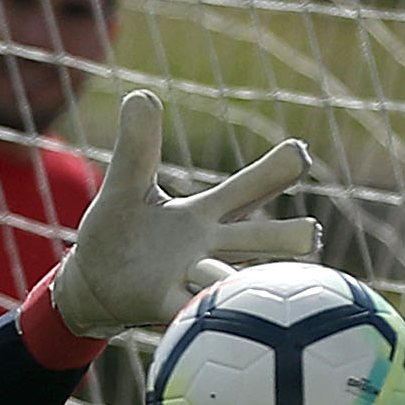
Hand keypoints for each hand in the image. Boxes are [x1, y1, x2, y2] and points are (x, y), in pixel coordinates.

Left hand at [51, 90, 318, 337]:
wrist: (93, 283)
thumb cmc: (119, 231)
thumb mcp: (125, 185)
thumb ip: (136, 147)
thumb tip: (140, 94)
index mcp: (207, 213)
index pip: (251, 187)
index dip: (276, 170)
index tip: (299, 153)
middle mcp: (212, 246)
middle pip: (261, 238)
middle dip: (287, 236)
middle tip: (311, 234)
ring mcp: (194, 279)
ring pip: (234, 278)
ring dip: (245, 278)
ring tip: (262, 282)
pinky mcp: (168, 305)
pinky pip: (194, 308)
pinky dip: (203, 308)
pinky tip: (214, 310)